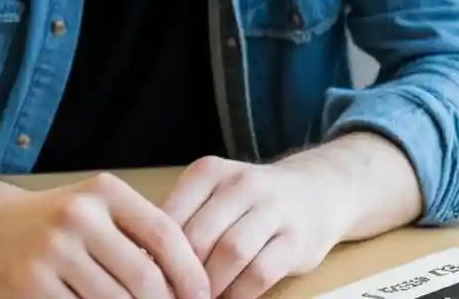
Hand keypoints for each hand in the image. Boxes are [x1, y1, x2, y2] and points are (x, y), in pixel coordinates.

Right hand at [0, 172, 209, 298]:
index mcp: (105, 191)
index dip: (191, 274)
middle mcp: (78, 215)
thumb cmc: (59, 221)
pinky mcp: (30, 284)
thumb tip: (192, 282)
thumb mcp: (100, 208)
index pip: (165, 236)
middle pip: (144, 278)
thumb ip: (141, 234)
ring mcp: (51, 250)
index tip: (204, 297)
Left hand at [160, 156, 350, 298]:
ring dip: (210, 287)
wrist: (318, 190)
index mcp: (209, 172)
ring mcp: (274, 209)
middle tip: (171, 295)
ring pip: (230, 253)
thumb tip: (141, 262)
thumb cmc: (250, 202)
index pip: (169, 218)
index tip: (148, 280)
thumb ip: (181, 220)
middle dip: (181, 276)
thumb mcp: (213, 195)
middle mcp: (242, 183)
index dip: (155, 256)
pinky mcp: (297, 239)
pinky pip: (260, 273)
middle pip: (198, 237)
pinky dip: (239, 295)